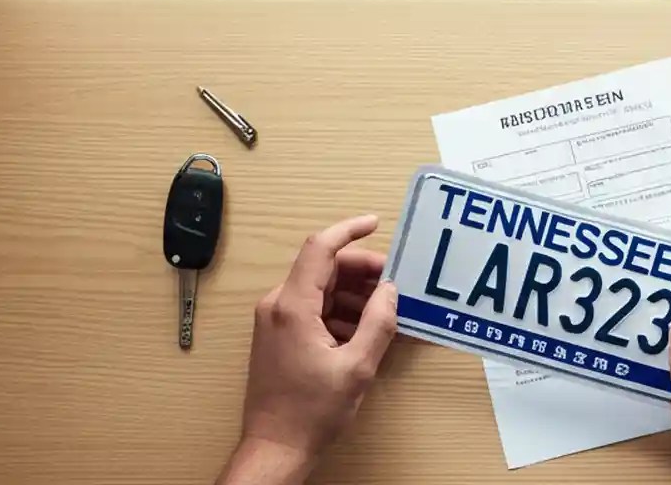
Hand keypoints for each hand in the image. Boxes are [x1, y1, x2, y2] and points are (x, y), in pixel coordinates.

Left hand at [217, 215, 397, 484]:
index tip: (375, 223)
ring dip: (353, 295)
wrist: (276, 448)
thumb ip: (377, 323)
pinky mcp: (278, 335)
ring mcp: (275, 321)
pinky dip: (339, 312)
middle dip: (362, 272)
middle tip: (395, 284)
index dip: (349, 230)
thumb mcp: (357, 367)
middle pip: (324, 269)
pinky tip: (364, 331)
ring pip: (320, 289)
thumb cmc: (311, 413)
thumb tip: (390, 291)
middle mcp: (278, 306)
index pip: (320, 248)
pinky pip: (312, 308)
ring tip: (385, 314)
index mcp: (292, 307)